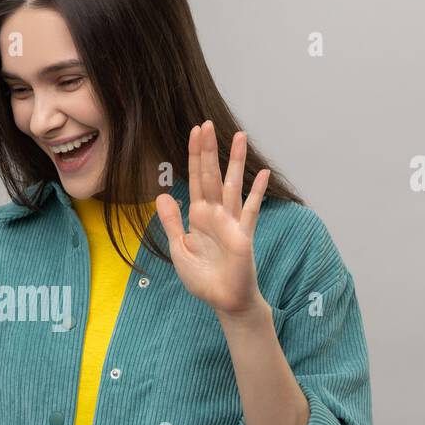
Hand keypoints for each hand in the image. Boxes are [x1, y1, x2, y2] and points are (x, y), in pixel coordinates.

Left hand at [155, 122, 270, 319]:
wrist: (223, 301)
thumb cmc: (203, 278)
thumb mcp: (179, 249)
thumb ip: (172, 222)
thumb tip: (162, 195)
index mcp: (199, 216)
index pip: (195, 180)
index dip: (194, 156)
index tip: (194, 132)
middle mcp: (216, 214)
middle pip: (211, 175)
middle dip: (209, 150)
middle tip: (207, 123)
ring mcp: (232, 222)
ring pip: (233, 185)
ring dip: (236, 161)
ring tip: (239, 136)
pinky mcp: (243, 236)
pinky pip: (250, 210)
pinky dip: (256, 192)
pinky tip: (262, 173)